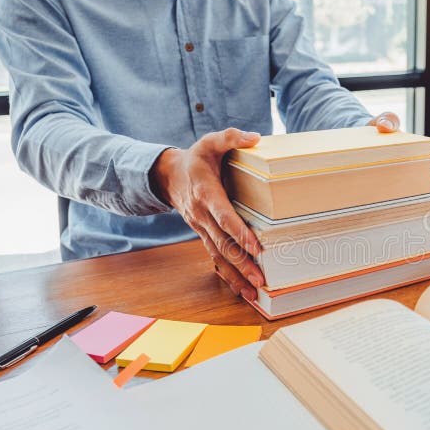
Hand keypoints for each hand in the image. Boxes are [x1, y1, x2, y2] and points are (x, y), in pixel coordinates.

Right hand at [151, 128, 264, 300]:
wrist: (168, 176)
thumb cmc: (196, 159)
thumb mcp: (210, 142)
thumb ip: (230, 138)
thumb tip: (254, 137)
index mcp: (206, 193)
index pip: (224, 216)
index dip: (239, 232)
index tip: (256, 247)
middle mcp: (202, 215)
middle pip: (223, 243)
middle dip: (242, 263)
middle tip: (260, 279)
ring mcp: (201, 228)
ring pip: (218, 256)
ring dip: (236, 276)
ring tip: (254, 292)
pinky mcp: (203, 235)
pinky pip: (215, 258)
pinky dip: (228, 275)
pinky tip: (242, 289)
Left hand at [368, 112, 429, 238]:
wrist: (359, 143)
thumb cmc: (375, 133)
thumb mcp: (381, 125)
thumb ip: (387, 121)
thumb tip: (386, 126)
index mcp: (416, 164)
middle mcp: (412, 181)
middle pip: (429, 200)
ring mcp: (401, 192)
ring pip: (418, 211)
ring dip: (426, 226)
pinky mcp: (389, 200)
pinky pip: (399, 214)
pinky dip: (406, 226)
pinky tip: (409, 241)